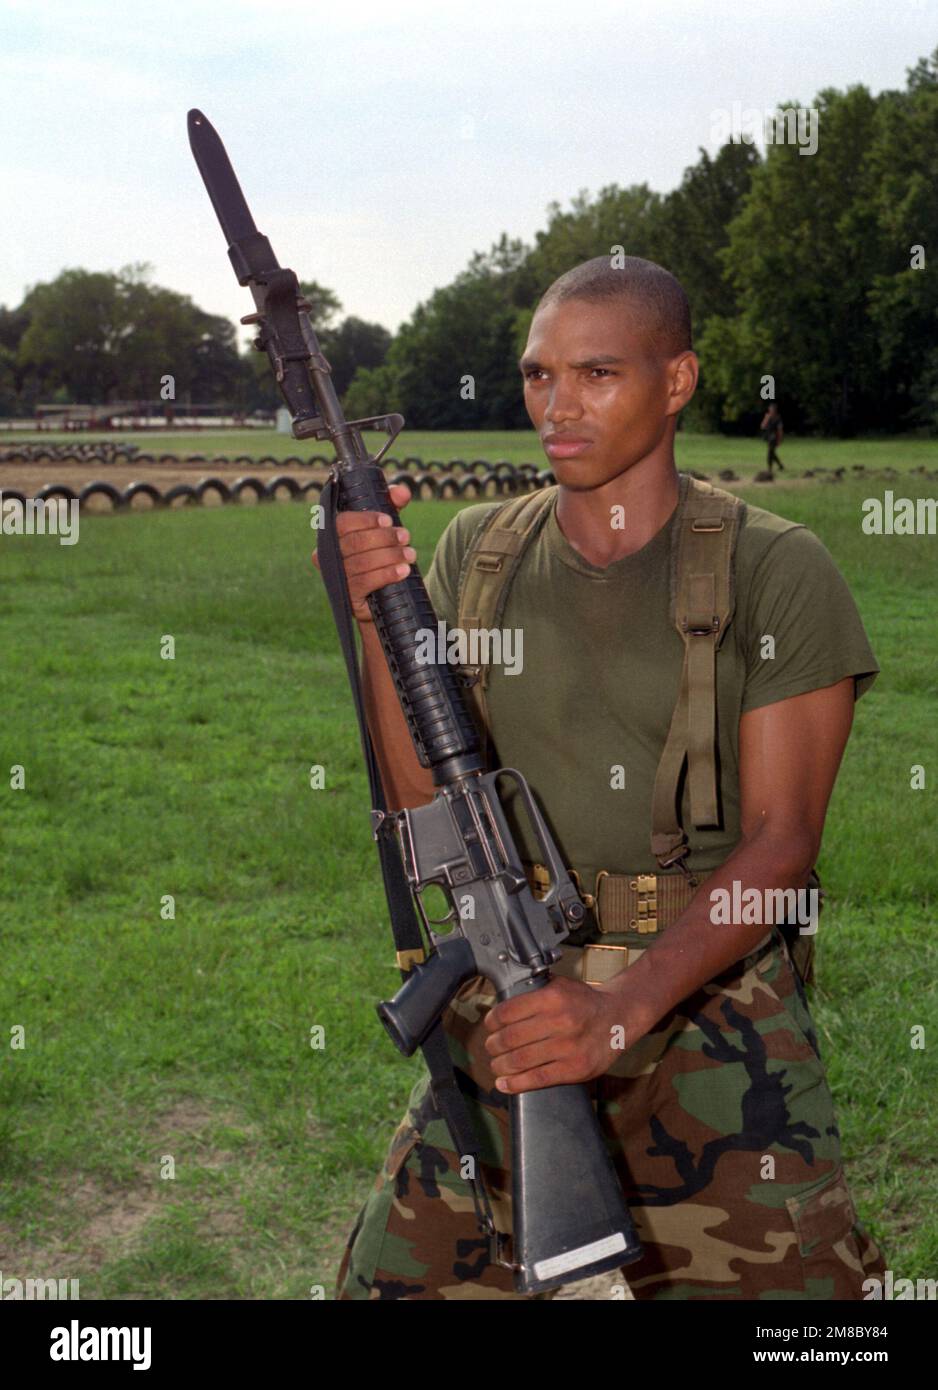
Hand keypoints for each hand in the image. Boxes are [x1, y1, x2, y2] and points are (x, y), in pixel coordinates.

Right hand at [311, 482, 415, 623]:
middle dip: (384, 538)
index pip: (342, 523)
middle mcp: (326, 556)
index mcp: (331, 535)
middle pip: (355, 542)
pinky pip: (365, 582)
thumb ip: (392, 505)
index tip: (388, 520)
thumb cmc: (379, 552)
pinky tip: (403, 570)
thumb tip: (402, 492)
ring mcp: (336, 578)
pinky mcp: (347, 596)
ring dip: (390, 556)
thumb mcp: (385, 527)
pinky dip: (387, 574)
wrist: (383, 594)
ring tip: (410, 554)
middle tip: (406, 537)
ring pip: (362, 562)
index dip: (365, 520)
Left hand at [483, 974, 643, 1092]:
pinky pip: (538, 1079)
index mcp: (553, 997)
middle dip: (493, 1045)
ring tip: (496, 1064)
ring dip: (500, 1065)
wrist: (619, 1017)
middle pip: (511, 1038)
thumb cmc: (585, 1002)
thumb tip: (502, 1005)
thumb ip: (533, 991)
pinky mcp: (576, 1069)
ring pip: (520, 1060)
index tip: (489, 1025)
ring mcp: (569, 1047)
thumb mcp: (560, 985)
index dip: (492, 1020)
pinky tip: (504, 1084)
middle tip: (490, 1047)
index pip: (508, 1011)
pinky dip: (516, 1083)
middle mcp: (561, 1021)